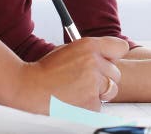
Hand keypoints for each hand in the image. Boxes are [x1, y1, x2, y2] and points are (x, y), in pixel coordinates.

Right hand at [12, 36, 128, 112]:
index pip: (120, 47)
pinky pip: (99, 105)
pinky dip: (89, 105)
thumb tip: (107, 56)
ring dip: (100, 92)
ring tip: (79, 89)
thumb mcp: (69, 49)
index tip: (110, 60)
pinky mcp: (91, 102)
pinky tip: (74, 99)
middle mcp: (94, 62)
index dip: (115, 55)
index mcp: (89, 45)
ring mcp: (93, 83)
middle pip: (116, 72)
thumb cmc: (46, 70)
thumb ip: (91, 51)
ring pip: (111, 90)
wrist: (30, 87)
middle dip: (105, 77)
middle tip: (88, 79)